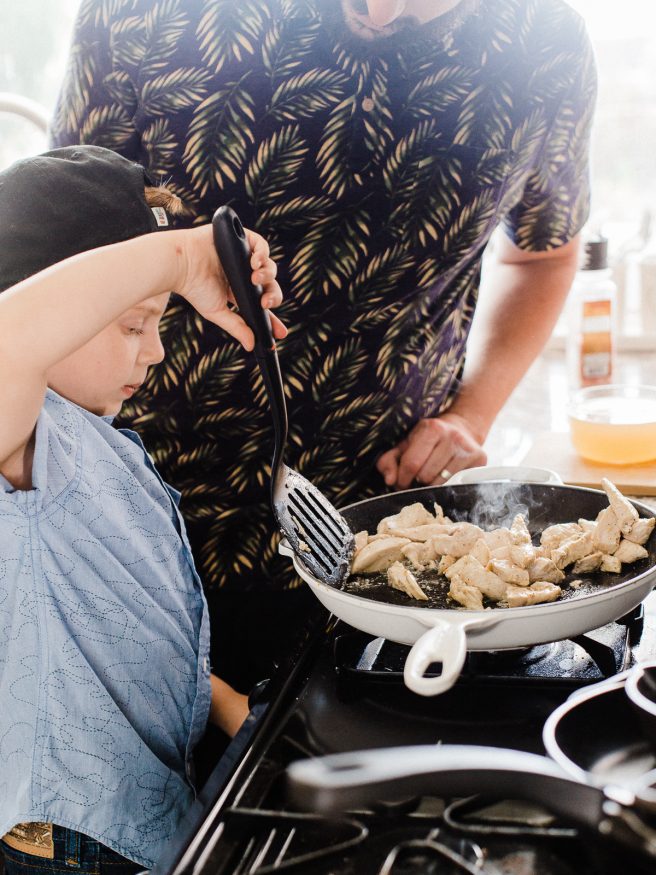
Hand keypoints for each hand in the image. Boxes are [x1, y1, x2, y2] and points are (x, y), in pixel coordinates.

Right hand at [176, 224, 286, 349]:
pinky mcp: (241, 239)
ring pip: (269, 266)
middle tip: (265, 303)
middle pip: (270, 286)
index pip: (262, 304)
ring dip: (267, 274)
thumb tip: (251, 345)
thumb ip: (236, 327)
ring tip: (255, 278)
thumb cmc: (194, 287)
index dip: (273, 318)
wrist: (180, 265)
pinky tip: (256, 262)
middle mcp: (244, 273)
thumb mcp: (217, 312)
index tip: (281, 333)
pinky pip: (261, 245)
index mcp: (239, 291)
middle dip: (273, 297)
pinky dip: (263, 253)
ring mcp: (244, 256)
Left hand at [376, 412, 486, 489]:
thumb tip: (390, 480)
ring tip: (431, 477)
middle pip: (426, 476)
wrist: (460, 429)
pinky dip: (447, 486)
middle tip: (417, 480)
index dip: (402, 479)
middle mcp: (452, 436)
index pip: (411, 464)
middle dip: (417, 483)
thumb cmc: (428, 440)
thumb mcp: (405, 445)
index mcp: (431, 428)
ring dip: (431, 486)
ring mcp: (468, 449)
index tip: (401, 482)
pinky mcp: (480, 460)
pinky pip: (457, 485)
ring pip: (442, 483)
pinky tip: (445, 478)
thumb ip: (389, 461)